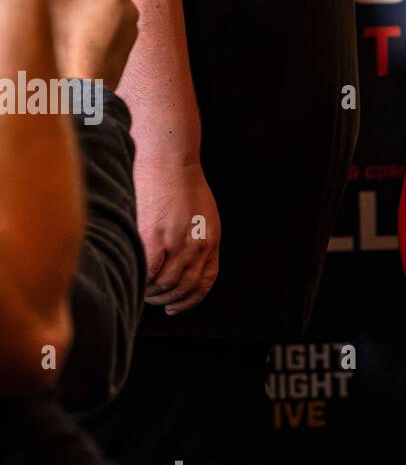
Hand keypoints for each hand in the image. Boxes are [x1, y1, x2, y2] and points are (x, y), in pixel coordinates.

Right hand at [45, 0, 138, 89]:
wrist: (76, 88)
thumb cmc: (64, 48)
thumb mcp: (47, 0)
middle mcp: (128, 9)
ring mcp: (129, 31)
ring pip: (112, 11)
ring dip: (94, 11)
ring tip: (70, 23)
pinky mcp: (125, 49)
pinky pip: (113, 31)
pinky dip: (99, 31)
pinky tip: (78, 39)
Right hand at [136, 157, 220, 313]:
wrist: (169, 157)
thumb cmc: (180, 181)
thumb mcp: (202, 213)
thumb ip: (196, 238)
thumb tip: (181, 266)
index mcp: (212, 238)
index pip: (206, 282)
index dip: (190, 300)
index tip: (175, 307)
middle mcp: (198, 243)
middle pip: (185, 287)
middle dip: (168, 300)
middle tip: (153, 299)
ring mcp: (177, 241)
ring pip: (166, 285)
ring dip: (153, 293)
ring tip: (141, 289)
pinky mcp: (154, 236)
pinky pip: (149, 273)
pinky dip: (142, 282)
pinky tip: (135, 279)